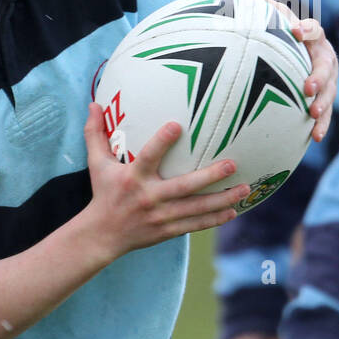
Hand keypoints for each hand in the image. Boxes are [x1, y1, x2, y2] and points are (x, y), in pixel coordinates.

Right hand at [82, 103, 248, 257]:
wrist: (101, 235)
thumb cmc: (103, 193)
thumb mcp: (96, 164)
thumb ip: (95, 135)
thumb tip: (93, 104)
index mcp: (132, 178)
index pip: (148, 157)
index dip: (161, 141)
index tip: (178, 125)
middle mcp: (149, 197)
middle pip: (183, 186)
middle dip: (209, 176)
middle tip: (232, 164)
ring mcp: (160, 216)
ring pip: (196, 208)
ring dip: (222, 199)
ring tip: (245, 188)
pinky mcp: (167, 230)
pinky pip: (195, 224)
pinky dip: (214, 219)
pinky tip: (233, 211)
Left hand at [234, 0, 337, 142]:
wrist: (300, 53)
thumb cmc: (281, 37)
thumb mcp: (272, 22)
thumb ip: (260, 6)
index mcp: (310, 36)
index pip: (311, 29)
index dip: (304, 29)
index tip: (294, 31)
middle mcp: (322, 56)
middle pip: (325, 65)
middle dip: (318, 76)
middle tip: (308, 86)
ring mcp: (327, 79)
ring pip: (330, 91)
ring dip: (323, 103)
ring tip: (313, 113)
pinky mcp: (323, 98)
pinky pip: (325, 113)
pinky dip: (321, 124)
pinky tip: (314, 138)